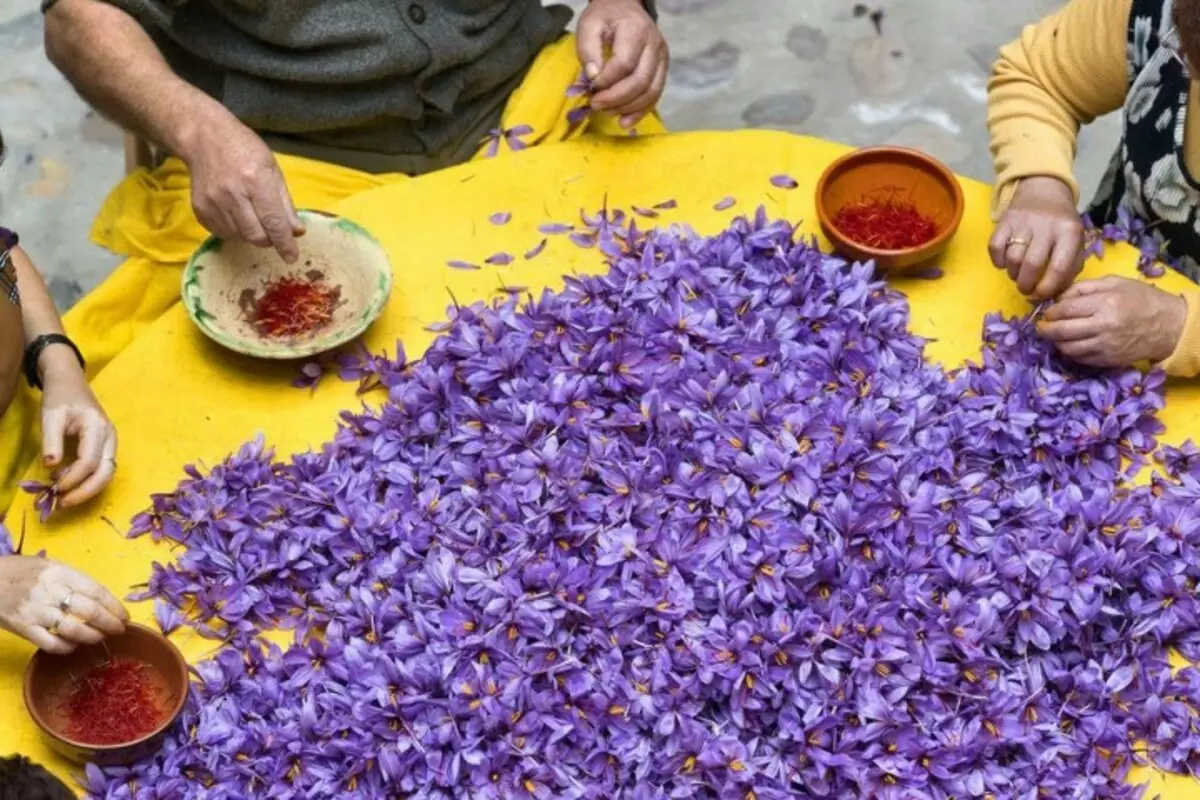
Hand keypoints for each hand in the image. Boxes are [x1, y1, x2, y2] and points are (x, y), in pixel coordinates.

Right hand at [0, 556, 127, 652]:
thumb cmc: (20, 571)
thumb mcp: (49, 566)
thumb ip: (73, 579)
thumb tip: (100, 598)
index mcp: (60, 572)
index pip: (96, 591)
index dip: (115, 606)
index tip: (125, 616)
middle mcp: (50, 591)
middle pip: (90, 611)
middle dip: (110, 623)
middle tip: (120, 630)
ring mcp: (36, 611)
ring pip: (74, 630)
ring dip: (93, 636)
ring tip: (100, 637)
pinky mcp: (23, 628)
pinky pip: (51, 643)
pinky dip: (67, 647)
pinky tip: (74, 645)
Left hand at [39, 350, 116, 507]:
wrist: (70, 382)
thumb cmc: (61, 397)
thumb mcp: (51, 415)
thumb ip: (51, 441)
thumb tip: (50, 466)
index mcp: (98, 427)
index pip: (90, 461)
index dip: (72, 478)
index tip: (54, 488)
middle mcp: (110, 437)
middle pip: (106, 472)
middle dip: (86, 491)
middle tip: (64, 502)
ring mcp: (110, 443)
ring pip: (107, 474)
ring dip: (88, 489)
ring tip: (66, 496)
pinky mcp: (106, 447)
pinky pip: (102, 469)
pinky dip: (88, 481)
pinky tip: (69, 483)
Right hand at [178, 111, 304, 262]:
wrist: (205, 138)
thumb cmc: (245, 150)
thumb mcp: (273, 170)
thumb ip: (285, 204)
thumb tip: (297, 232)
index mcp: (256, 181)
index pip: (274, 222)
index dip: (285, 244)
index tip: (291, 257)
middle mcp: (233, 194)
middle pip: (256, 236)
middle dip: (269, 240)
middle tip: (272, 231)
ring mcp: (213, 202)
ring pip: (240, 237)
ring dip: (252, 234)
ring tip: (252, 214)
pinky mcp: (200, 209)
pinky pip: (222, 233)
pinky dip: (234, 231)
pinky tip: (236, 214)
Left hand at [577, 0, 667, 128]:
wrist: (625, 7)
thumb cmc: (605, 18)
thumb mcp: (589, 25)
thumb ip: (587, 49)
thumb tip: (593, 78)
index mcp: (636, 30)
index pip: (625, 63)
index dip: (607, 80)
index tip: (590, 86)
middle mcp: (655, 45)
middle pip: (640, 81)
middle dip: (616, 98)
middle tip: (595, 104)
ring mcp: (662, 59)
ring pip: (650, 92)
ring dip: (627, 108)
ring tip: (606, 112)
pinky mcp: (662, 70)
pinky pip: (655, 96)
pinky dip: (640, 112)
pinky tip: (624, 122)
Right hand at [989, 176, 1084, 299]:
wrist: (1043, 193)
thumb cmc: (1061, 225)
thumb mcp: (1076, 242)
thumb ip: (1070, 268)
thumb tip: (1054, 293)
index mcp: (1069, 232)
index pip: (1058, 267)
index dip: (1047, 288)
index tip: (1040, 295)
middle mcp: (1046, 226)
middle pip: (1032, 265)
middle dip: (1026, 285)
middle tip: (1026, 289)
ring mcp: (1023, 222)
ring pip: (1012, 258)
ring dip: (1013, 274)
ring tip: (1018, 274)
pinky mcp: (1004, 221)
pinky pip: (995, 248)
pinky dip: (997, 262)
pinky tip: (1005, 262)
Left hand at [1038, 276, 1186, 366]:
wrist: (1168, 324)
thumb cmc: (1140, 299)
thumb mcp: (1114, 282)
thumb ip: (1084, 287)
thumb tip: (1058, 297)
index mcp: (1104, 303)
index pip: (1065, 310)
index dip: (1050, 312)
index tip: (1046, 313)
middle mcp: (1103, 326)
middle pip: (1062, 331)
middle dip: (1045, 330)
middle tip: (1041, 328)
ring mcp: (1105, 346)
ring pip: (1068, 348)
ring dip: (1056, 343)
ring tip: (1054, 337)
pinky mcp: (1108, 360)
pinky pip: (1081, 359)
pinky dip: (1070, 352)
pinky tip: (1070, 345)